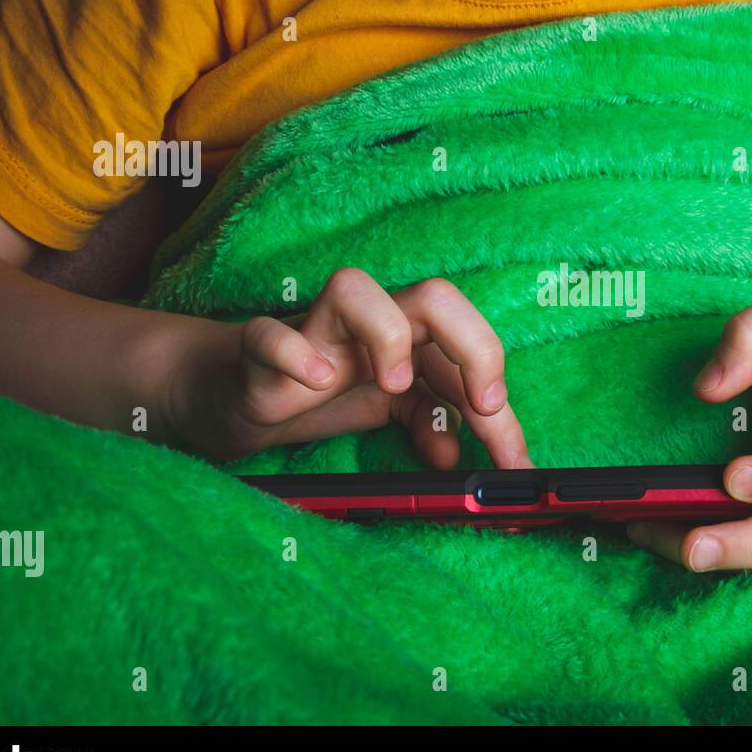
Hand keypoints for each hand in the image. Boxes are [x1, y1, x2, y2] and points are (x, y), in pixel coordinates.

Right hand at [167, 268, 530, 467]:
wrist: (236, 389)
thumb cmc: (322, 388)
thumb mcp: (389, 411)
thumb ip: (430, 425)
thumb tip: (457, 456)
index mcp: (410, 337)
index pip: (472, 356)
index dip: (503, 411)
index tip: (515, 463)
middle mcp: (371, 324)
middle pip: (436, 297)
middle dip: (474, 346)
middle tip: (482, 406)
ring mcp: (317, 331)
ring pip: (355, 288)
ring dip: (386, 334)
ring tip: (393, 386)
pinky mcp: (261, 348)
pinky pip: (269, 334)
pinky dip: (293, 353)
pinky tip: (316, 381)